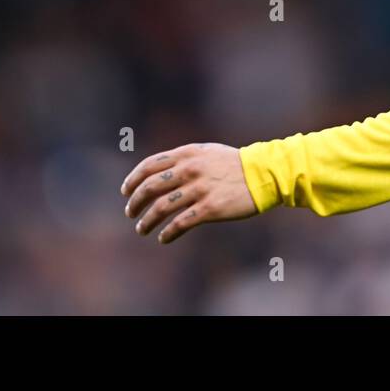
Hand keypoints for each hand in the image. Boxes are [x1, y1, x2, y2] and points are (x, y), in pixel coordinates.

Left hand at [121, 142, 258, 243]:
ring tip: (142, 229)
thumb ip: (183, 159)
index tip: (125, 192)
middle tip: (131, 213)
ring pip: (161, 208)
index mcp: (187, 154)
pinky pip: (180, 223)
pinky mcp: (210, 208)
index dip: (133, 180)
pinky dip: (168, 233)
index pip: (149, 166)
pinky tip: (164, 238)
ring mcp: (200, 189)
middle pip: (150, 187)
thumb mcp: (206, 152)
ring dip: (147, 221)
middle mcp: (190, 170)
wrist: (264, 173)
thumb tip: (157, 172)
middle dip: (135, 202)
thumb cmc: (234, 164)